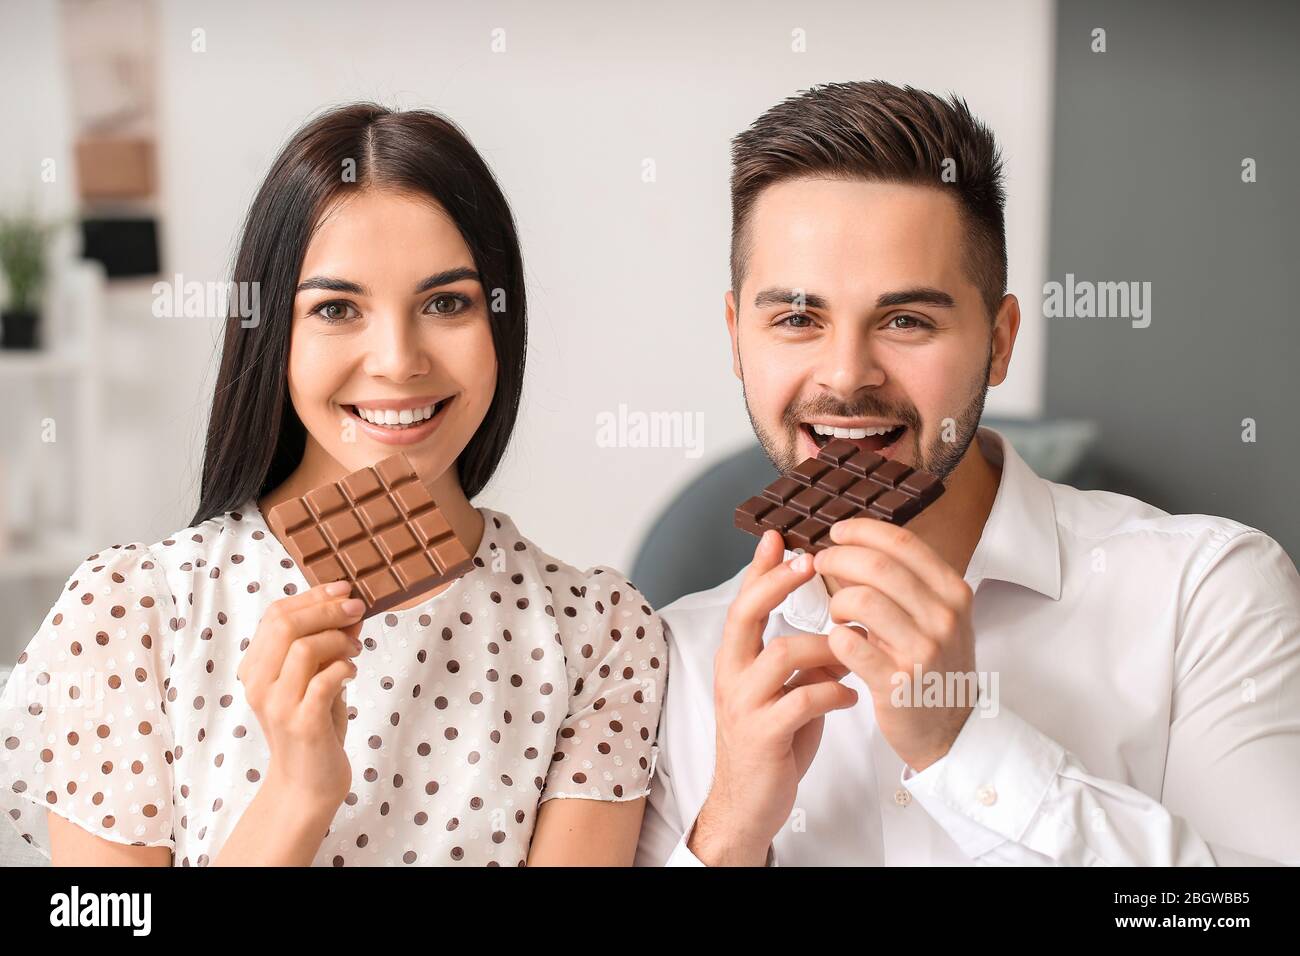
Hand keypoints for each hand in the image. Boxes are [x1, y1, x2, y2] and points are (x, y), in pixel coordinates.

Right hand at [237, 581, 363, 810]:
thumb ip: (327, 646)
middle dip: (327, 609)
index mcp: (256, 668)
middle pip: (285, 625)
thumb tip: (350, 610)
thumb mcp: (316, 678)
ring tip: (354, 651)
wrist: (307, 784)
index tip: (343, 589)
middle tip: (357, 609)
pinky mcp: (302, 723)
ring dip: (337, 640)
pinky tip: (351, 674)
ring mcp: (278, 705)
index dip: (312, 596)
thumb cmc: (313, 727)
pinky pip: (324, 680)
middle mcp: (259, 684)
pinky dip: (344, 669)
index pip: (275, 615)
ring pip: (302, 648)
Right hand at [691, 530, 858, 865]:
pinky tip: (852, 698)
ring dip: (824, 647)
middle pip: (745, 614)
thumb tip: (838, 633)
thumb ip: (802, 661)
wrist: (747, 803)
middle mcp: (732, 675)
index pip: (743, 602)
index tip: (779, 537)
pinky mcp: (762, 735)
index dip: (760, 569)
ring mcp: (744, 704)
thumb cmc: (771, 741)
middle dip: (777, 583)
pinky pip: (801, 701)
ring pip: (780, 654)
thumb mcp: (784, 692)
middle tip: (810, 562)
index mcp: (736, 659)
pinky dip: (833, 694)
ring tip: (852, 652)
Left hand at [814, 518, 976, 772]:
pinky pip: (849, 643)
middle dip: (838, 558)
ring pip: (861, 600)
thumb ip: (905, 583)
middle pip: (877, 566)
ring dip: (837, 601)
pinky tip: (839, 641)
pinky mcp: (896, 682)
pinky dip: (835, 637)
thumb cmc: (936, 667)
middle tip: (820, 564)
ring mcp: (923, 650)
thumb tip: (853, 547)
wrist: (953, 730)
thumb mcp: (937, 617)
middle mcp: (944, 617)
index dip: (863, 531)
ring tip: (837, 614)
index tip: (838, 533)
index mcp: (954, 592)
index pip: (903, 544)